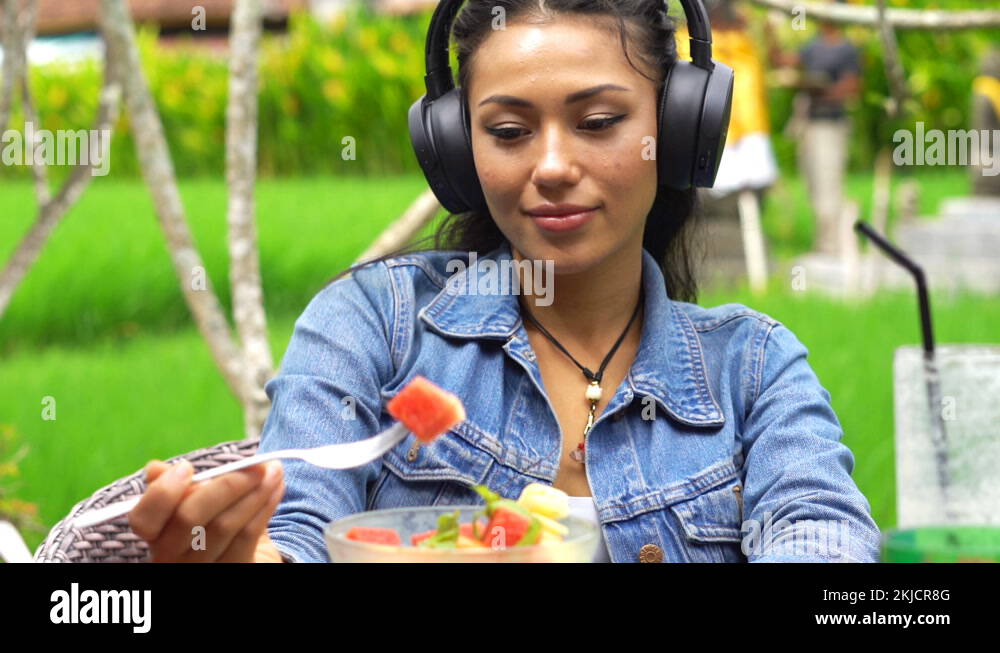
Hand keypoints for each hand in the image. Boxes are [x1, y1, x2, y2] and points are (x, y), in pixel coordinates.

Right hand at [129, 458, 284, 562]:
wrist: (247, 560)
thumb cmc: (217, 525)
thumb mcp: (198, 504)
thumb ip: (182, 487)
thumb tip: (155, 469)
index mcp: (156, 536)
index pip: (144, 519)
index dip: (162, 492)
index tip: (187, 466)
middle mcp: (170, 559)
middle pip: (189, 518)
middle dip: (227, 485)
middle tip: (256, 465)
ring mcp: (200, 571)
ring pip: (224, 526)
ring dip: (255, 492)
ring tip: (274, 471)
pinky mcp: (231, 572)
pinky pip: (247, 537)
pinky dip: (265, 507)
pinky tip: (276, 489)